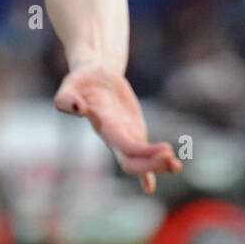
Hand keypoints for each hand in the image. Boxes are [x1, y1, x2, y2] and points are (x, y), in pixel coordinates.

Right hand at [54, 63, 181, 193]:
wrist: (93, 75)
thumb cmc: (81, 81)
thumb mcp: (70, 85)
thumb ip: (67, 98)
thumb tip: (79, 108)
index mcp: (104, 126)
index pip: (124, 145)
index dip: (144, 152)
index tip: (166, 150)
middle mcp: (114, 136)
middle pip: (131, 161)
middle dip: (151, 164)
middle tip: (170, 157)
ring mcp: (123, 136)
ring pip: (140, 159)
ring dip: (157, 165)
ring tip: (177, 166)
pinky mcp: (132, 131)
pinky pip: (144, 152)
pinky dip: (155, 163)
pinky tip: (172, 168)